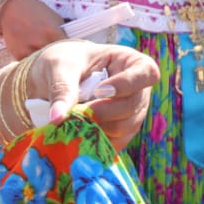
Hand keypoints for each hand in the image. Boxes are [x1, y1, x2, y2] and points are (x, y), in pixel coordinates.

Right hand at [0, 0, 65, 58]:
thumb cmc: (35, 11)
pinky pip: (30, 64)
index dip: (71, 53)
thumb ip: (61, 33)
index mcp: (53, 32)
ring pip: (43, 65)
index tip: (71, 55)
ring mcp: (29, 50)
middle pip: (56, 59)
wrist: (10, 9)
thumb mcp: (54, 18)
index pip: (69, 50)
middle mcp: (41, 42)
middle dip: (58, 59)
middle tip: (59, 58)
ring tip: (45, 58)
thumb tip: (70, 46)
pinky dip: (33, 63)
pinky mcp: (18, 55)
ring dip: (45, 63)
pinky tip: (33, 56)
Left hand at [29, 40, 154, 150]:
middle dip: (104, 111)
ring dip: (98, 127)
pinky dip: (96, 140)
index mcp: (130, 61)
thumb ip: (62, 90)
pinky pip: (116, 142)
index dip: (127, 84)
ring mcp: (133, 112)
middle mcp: (138, 88)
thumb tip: (57, 118)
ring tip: (74, 119)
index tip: (99, 90)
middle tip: (77, 112)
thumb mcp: (59, 68)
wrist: (56, 78)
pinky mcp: (122, 132)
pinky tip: (78, 132)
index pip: (147, 72)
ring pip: (126, 127)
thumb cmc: (63, 62)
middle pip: (133, 105)